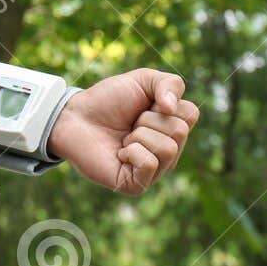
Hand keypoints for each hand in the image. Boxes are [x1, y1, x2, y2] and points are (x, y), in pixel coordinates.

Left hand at [46, 69, 198, 195]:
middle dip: (149, 119)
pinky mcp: (137, 185)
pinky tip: (120, 153)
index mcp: (173, 129)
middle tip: (131, 123)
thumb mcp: (143, 79)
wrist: (76, 116)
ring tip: (125, 138)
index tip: (144, 105)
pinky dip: (132, 152)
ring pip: (167, 148)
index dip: (163, 102)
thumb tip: (171, 107)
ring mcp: (154, 171)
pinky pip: (149, 164)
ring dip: (139, 135)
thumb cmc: (109, 100)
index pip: (190, 114)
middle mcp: (168, 153)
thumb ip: (170, 83)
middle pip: (180, 132)